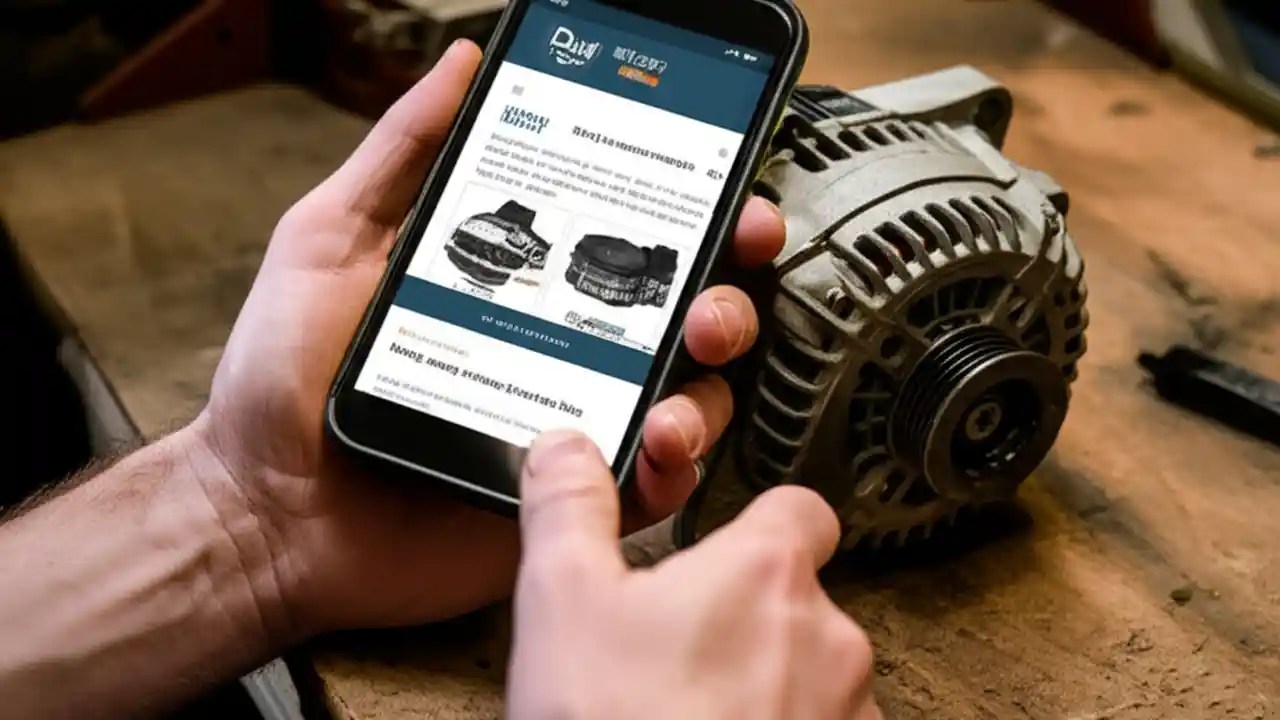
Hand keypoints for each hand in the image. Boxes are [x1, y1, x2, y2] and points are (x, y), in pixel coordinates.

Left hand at [192, 39, 785, 636]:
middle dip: (726, 303)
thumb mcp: (332, 237)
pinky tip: (653, 446)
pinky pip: (648, 489)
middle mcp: (563, 353)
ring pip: (688, 404)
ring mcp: (570, 429)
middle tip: (707, 304)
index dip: (701, 221)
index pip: (633, 246)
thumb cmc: (285, 374)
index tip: (731, 202)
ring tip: (673, 388)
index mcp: (526, 287)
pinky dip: (671, 470)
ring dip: (706, 390)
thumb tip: (463, 60)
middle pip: (684, 323)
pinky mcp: (564, 502)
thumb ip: (404, 150)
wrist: (260, 505)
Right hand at [507, 431, 880, 719]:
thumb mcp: (562, 601)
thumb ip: (568, 508)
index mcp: (765, 573)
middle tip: (670, 651)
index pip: (798, 505)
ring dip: (762, 684)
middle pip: (795, 597)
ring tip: (684, 711)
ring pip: (808, 674)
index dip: (757, 518)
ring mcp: (846, 714)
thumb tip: (566, 452)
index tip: (718, 543)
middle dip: (739, 618)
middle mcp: (827, 638)